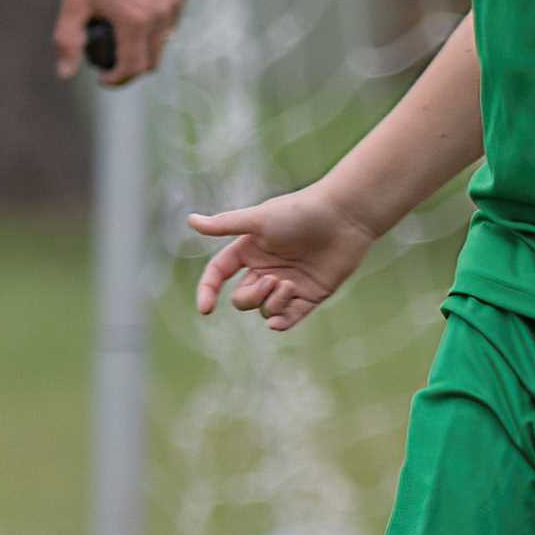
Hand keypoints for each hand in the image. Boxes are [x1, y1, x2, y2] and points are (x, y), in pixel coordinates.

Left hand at [54, 0, 186, 86]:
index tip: (103, 77)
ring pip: (164, 41)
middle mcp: (159, 15)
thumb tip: (65, 74)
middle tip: (114, 62)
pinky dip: (157, 26)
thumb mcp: (74, 2)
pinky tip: (139, 15)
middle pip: (152, 61)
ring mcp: (173, 3)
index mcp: (134, 21)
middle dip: (132, 68)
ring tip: (125, 38)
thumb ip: (68, 40)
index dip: (117, 80)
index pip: (132, 68)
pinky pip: (171, 20)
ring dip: (146, 47)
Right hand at [188, 187, 376, 332]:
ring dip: (272, 303)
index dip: (208, 290)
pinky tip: (280, 321)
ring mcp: (287, 284)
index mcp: (249, 250)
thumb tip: (190, 220)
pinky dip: (280, 322)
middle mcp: (265, 269)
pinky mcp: (309, 296)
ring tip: (290, 285)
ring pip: (264, 310)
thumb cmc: (300, 212)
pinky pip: (287, 319)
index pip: (218, 274)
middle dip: (251, 297)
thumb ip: (225, 225)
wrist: (344, 217)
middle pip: (241, 299)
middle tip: (273, 280)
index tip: (206, 309)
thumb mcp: (259, 219)